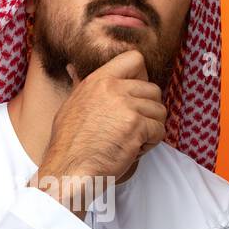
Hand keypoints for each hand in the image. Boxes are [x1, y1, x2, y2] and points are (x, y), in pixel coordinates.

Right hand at [32, 49, 165, 213]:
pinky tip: (132, 150)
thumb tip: (73, 69)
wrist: (69, 170)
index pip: (134, 59)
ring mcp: (126, 106)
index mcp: (98, 80)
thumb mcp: (71, 106)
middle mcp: (113, 88)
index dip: (142, 77)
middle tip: (132, 129)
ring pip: (159, 111)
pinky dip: (150, 144)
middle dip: (149, 111)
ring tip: (131, 141)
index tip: (135, 97)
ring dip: (150, 129)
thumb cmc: (69, 145)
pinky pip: (159, 131)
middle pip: (153, 90)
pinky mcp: (136, 127)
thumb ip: (81, 86)